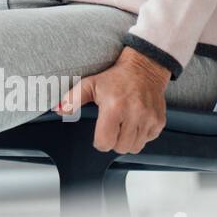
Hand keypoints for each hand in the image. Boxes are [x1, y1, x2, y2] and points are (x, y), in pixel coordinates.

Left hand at [54, 47, 170, 153]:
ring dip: (127, 141)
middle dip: (113, 141)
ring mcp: (148, 119)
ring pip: (135, 147)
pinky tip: (135, 122)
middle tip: (112, 127)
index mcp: (114, 107)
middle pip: (120, 147)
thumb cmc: (115, 78)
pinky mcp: (159, 122)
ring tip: (123, 125)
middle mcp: (134, 114)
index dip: (100, 141)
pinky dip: (140, 136)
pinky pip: (147, 140)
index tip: (100, 135)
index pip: (105, 142)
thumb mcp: (90, 84)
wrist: (144, 69)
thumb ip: (72, 99)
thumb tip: (58, 110)